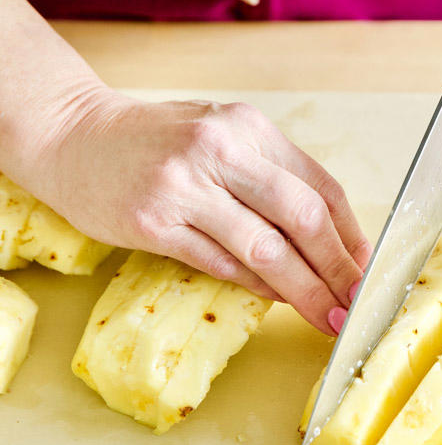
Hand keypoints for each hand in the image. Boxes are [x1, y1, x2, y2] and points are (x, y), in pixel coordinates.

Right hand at [42, 90, 370, 334]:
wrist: (72, 136)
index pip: (319, 186)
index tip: (366, 269)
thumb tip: (324, 241)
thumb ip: (269, 177)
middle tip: (357, 304)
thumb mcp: (221, 138)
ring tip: (327, 317)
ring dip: (304, 290)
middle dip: (338, 269)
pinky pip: (220, 264)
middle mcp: (220, 149)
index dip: (351, 234)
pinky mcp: (152, 222)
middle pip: (302, 217)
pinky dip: (256, 287)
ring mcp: (184, 186)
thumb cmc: (155, 142)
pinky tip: (278, 301)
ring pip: (264, 249)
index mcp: (248, 127)